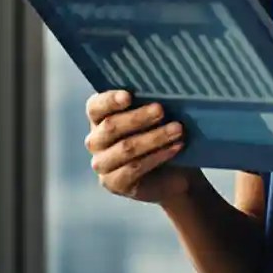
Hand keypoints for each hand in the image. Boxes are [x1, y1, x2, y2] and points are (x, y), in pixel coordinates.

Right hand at [84, 90, 198, 203]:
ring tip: (177, 129)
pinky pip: (134, 168)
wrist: (172, 173)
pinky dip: (158, 156)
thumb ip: (149, 104)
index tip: (129, 96)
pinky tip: (175, 147)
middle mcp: (95, 141)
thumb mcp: (153, 118)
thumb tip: (162, 89)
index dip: (110, 100)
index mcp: (99, 118)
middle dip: (138, 117)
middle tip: (161, 110)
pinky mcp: (113, 183)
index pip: (96, 106)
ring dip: (154, 137)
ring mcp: (102, 164)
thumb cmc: (159, 135)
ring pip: (125, 148)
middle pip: (110, 127)